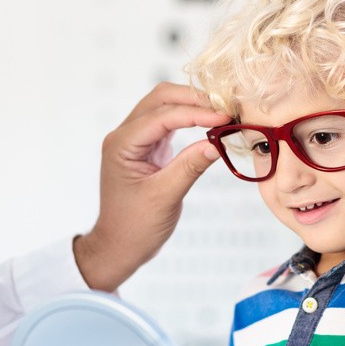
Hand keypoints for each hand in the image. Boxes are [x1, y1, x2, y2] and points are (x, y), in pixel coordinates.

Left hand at [74, 82, 229, 290]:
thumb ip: (189, 167)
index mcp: (121, 145)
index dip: (195, 112)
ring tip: (221, 114)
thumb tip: (217, 143)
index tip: (223, 117)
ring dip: (192, 105)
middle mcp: (124, 136)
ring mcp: (135, 140)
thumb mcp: (164, 197)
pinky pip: (168, 123)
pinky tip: (209, 124)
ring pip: (164, 107)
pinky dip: (189, 119)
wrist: (119, 246)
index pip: (162, 115)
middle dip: (193, 99)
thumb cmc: (134, 227)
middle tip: (225, 108)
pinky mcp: (147, 148)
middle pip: (161, 99)